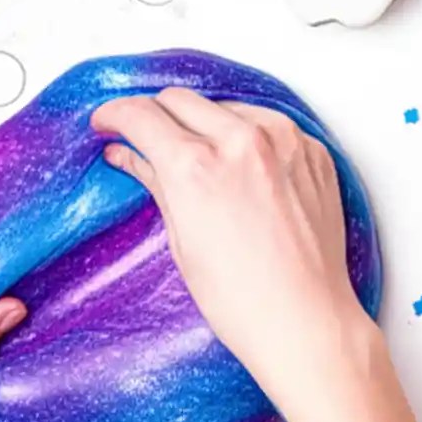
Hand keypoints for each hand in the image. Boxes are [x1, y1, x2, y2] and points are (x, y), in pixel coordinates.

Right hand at [91, 89, 378, 417]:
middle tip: (147, 140)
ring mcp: (284, 141)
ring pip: (225, 106)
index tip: (109, 122)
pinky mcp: (313, 151)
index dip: (115, 115)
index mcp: (197, 166)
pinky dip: (247, 136)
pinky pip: (268, 123)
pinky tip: (242, 170)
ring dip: (204, 122)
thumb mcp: (182, 242)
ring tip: (200, 159)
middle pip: (179, 100)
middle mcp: (242, 141)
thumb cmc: (242, 300)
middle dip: (156, 115)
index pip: (141, 115)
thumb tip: (126, 155)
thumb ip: (154, 183)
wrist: (306, 322)